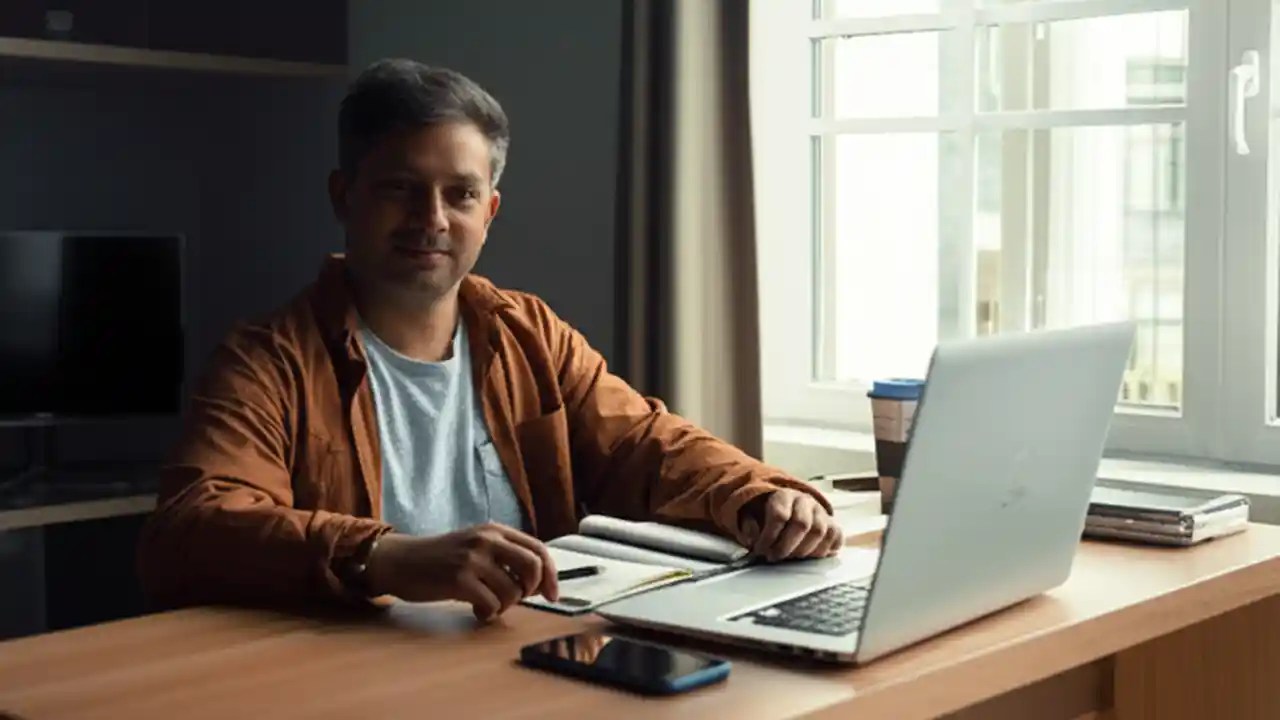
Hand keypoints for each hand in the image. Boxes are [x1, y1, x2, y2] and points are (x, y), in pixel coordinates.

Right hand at [364, 523, 558, 620]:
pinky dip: (488, 613)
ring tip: (488, 603)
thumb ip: (505, 557)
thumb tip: (539, 582)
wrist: (400, 560)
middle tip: (517, 600)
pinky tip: (476, 610)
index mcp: (495, 530)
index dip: (551, 574)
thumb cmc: (441, 559)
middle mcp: (487, 540)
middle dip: (531, 590)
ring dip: (505, 606)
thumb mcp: (476, 546)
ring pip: (512, 591)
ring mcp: (472, 558)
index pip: (538, 549)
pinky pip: (491, 604)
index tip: (551, 594)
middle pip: (533, 567)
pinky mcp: (458, 579)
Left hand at [737, 489, 842, 561]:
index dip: (769, 536)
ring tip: (791, 557)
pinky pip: (836, 537)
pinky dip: (825, 550)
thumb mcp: (753, 516)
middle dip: (786, 546)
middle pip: (801, 524)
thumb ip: (749, 525)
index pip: (779, 515)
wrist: (791, 510)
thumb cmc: (769, 516)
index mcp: (783, 495)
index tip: (761, 550)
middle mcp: (805, 500)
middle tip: (775, 557)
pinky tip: (810, 556)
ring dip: (804, 551)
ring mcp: (821, 512)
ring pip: (820, 532)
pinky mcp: (833, 524)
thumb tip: (752, 538)